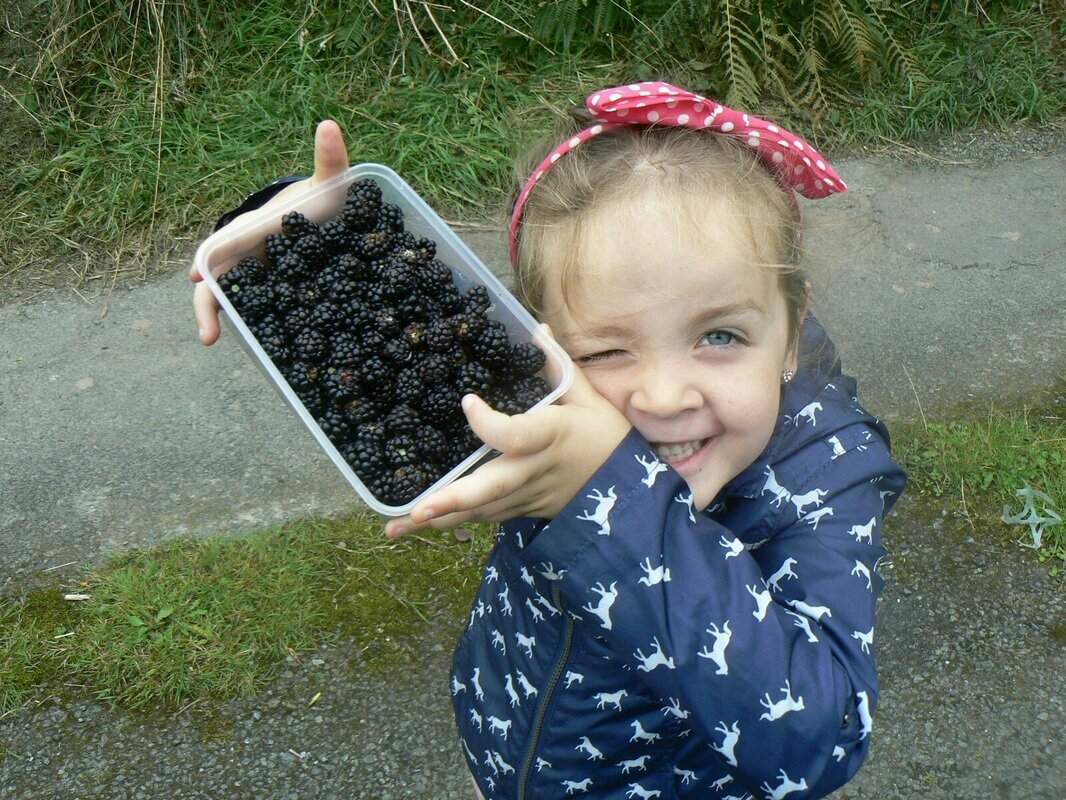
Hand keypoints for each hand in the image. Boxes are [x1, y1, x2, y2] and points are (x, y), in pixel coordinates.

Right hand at [190, 119, 349, 344]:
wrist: (328, 219)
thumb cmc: (319, 201)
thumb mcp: (328, 185)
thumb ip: (330, 161)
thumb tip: (328, 124)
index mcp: (255, 230)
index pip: (223, 243)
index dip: (208, 258)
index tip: (196, 274)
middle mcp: (251, 257)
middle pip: (219, 280)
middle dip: (208, 304)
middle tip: (206, 334)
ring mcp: (263, 280)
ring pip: (238, 301)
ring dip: (226, 321)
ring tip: (216, 343)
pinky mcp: (281, 299)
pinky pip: (266, 315)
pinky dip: (263, 331)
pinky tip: (271, 354)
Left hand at [384, 327, 631, 537]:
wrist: (629, 494)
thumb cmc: (607, 438)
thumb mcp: (588, 398)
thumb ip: (557, 365)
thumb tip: (536, 327)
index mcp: (550, 437)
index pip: (514, 434)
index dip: (487, 421)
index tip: (467, 401)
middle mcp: (534, 471)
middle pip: (489, 489)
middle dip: (450, 501)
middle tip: (414, 511)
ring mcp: (527, 497)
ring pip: (479, 512)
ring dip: (438, 521)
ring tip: (396, 528)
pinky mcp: (523, 511)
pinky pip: (485, 517)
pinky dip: (453, 521)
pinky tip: (421, 523)